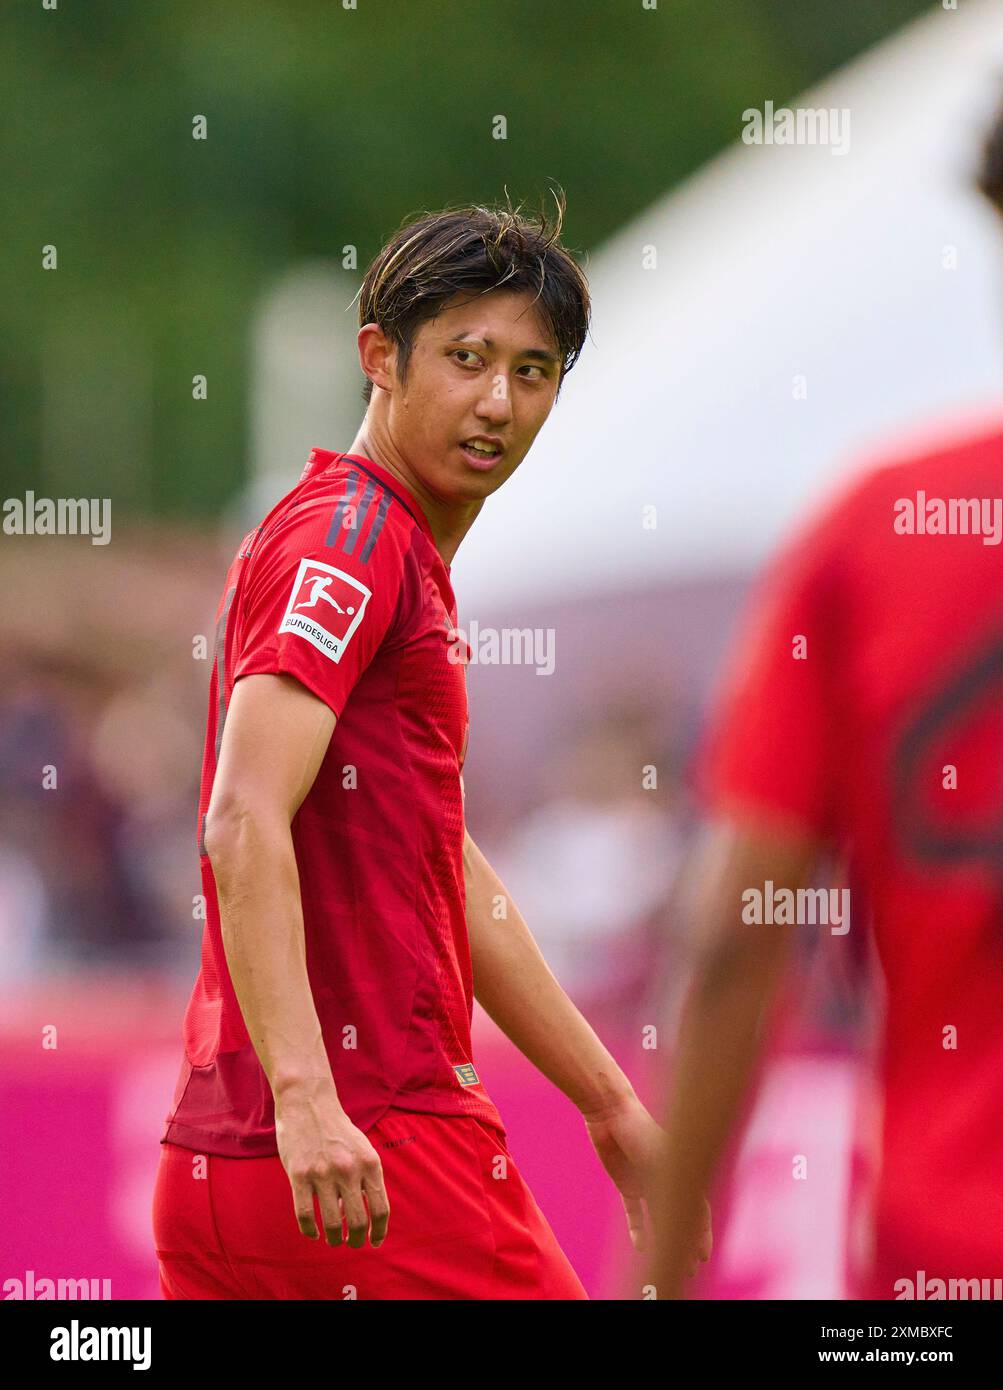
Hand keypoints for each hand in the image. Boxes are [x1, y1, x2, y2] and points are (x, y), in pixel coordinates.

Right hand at [274, 1080, 389, 1247]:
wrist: (308, 1103)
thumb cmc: (337, 1131)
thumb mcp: (362, 1150)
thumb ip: (365, 1180)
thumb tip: (359, 1218)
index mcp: (370, 1163)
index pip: (381, 1208)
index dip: (379, 1232)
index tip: (374, 1242)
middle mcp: (349, 1169)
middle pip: (358, 1221)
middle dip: (357, 1240)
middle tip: (352, 1243)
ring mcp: (323, 1172)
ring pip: (332, 1223)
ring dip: (334, 1239)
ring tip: (333, 1240)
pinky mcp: (299, 1174)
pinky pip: (305, 1215)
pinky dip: (310, 1231)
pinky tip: (314, 1233)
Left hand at [582, 1093, 711, 1271]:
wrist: (611, 1111)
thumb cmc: (640, 1128)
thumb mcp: (661, 1157)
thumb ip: (674, 1181)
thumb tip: (688, 1211)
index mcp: (680, 1170)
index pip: (696, 1208)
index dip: (701, 1232)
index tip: (702, 1255)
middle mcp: (666, 1177)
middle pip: (680, 1214)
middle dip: (687, 1241)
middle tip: (691, 1268)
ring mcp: (647, 1180)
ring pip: (659, 1216)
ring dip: (664, 1238)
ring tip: (667, 1261)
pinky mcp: (626, 1181)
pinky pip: (635, 1210)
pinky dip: (638, 1228)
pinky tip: (640, 1247)